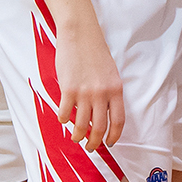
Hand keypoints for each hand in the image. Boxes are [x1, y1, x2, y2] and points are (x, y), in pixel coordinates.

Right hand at [53, 21, 125, 148]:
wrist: (80, 34)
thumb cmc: (95, 53)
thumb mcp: (110, 74)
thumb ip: (108, 93)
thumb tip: (102, 114)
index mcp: (116, 90)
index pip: (118, 121)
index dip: (114, 136)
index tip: (109, 143)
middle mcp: (102, 94)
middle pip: (99, 128)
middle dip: (94, 142)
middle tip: (90, 147)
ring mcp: (84, 93)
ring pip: (81, 125)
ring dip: (78, 135)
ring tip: (75, 138)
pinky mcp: (68, 89)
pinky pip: (65, 113)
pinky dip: (63, 120)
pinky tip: (63, 119)